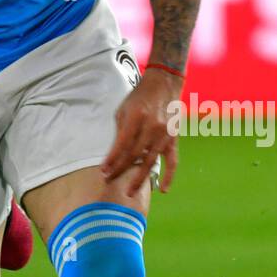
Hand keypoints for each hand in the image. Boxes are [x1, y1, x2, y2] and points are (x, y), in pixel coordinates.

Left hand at [101, 67, 180, 193]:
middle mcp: (151, 127)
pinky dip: (168, 176)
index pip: (122, 144)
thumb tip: (114, 156)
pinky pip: (172, 161)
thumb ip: (120, 132)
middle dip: (120, 170)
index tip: (103, 172)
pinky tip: (162, 190)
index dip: (112, 160)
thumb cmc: (139, 97)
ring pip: (151, 161)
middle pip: (134, 155)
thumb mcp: (124, 109)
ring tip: (129, 193)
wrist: (164, 84)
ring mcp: (164, 134)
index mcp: (136, 117)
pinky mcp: (173, 139)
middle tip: (109, 182)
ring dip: (139, 178)